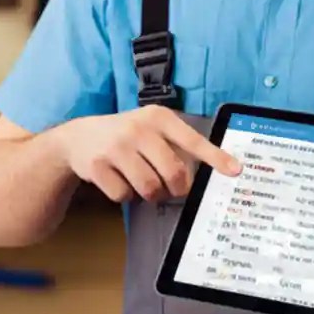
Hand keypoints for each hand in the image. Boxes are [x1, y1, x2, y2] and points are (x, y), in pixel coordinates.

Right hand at [60, 105, 241, 202]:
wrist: (78, 137)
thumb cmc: (127, 136)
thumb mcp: (152, 128)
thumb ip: (178, 144)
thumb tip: (212, 170)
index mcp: (158, 117)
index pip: (194, 140)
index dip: (216, 158)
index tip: (235, 170)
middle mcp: (139, 129)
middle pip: (174, 174)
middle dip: (176, 188)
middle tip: (171, 188)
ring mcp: (116, 147)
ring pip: (150, 189)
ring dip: (149, 193)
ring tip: (140, 180)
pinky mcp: (97, 166)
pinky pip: (124, 196)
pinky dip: (125, 195)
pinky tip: (117, 179)